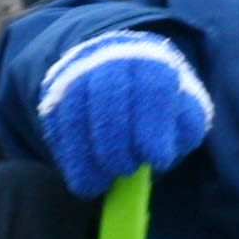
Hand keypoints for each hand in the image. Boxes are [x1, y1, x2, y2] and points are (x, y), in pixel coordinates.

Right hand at [36, 32, 213, 197]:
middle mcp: (110, 55)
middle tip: (126, 170)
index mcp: (151, 59)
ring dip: (88, 155)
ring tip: (103, 183)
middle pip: (107, 95)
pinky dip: (70, 156)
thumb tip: (159, 155)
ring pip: (75, 110)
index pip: (151, 87)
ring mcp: (77, 70)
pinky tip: (86, 176)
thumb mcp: (184, 113)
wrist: (121, 77)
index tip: (157, 160)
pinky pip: (56, 125)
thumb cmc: (160, 105)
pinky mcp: (53, 89)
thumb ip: (184, 130)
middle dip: (116, 142)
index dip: (153, 126)